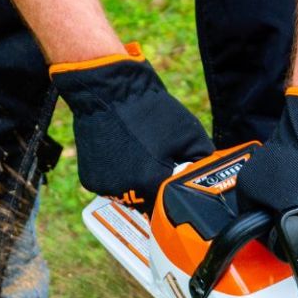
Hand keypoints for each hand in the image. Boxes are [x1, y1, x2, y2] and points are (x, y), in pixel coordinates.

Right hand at [51, 43, 214, 212]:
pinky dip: (118, 176)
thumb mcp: (190, 135)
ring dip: (137, 183)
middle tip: (160, 165)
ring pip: (128, 196)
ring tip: (140, 156)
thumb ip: (200, 163)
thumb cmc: (151, 111)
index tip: (177, 187)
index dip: (176, 196)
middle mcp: (126, 192)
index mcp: (152, 184)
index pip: (171, 207)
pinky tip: (123, 154)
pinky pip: (110, 186)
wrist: (109, 90)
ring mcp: (105, 187)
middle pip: (148, 202)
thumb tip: (207, 179)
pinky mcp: (90, 179)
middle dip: (156, 188)